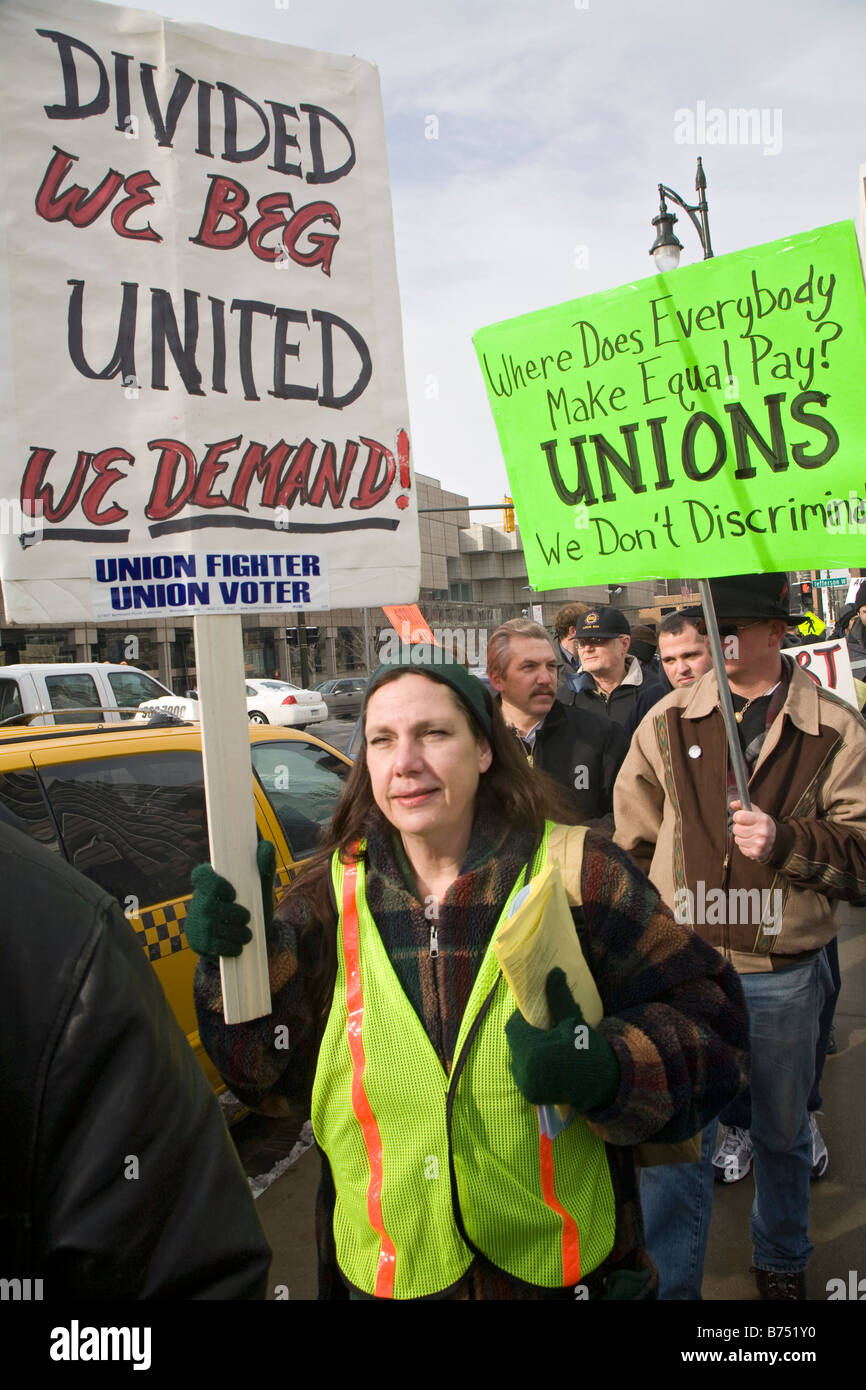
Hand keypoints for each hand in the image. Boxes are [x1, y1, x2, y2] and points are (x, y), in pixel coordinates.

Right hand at [186, 840, 275, 960]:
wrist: (250, 941)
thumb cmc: (253, 907)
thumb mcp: (261, 888)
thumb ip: (265, 867)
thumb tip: (265, 846)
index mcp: (212, 883)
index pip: (201, 875)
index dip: (214, 883)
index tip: (233, 893)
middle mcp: (200, 901)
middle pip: (209, 905)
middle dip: (232, 913)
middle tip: (247, 917)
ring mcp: (197, 923)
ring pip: (211, 926)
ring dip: (234, 932)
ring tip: (247, 934)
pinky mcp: (199, 942)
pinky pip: (211, 945)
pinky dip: (229, 946)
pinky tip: (238, 946)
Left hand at [505, 968, 618, 1112]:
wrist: (602, 1085)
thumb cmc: (588, 1050)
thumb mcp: (573, 1021)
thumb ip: (558, 998)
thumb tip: (554, 972)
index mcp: (532, 1050)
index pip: (514, 1026)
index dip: (522, 1017)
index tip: (535, 1013)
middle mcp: (524, 1070)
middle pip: (515, 1042)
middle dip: (525, 1032)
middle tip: (540, 1025)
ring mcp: (525, 1084)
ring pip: (517, 1057)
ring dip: (526, 1048)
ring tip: (544, 1042)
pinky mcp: (530, 1094)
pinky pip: (522, 1072)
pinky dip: (530, 1064)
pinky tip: (545, 1059)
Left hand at [729, 801, 776, 862]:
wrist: (776, 841)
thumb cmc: (763, 824)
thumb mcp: (757, 812)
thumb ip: (743, 805)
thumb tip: (732, 804)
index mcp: (763, 819)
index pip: (739, 816)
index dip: (738, 817)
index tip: (741, 818)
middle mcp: (763, 831)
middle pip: (736, 829)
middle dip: (739, 828)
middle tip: (746, 828)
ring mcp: (760, 843)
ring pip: (737, 839)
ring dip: (741, 838)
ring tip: (750, 836)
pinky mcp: (756, 852)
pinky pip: (740, 848)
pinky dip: (744, 846)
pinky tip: (751, 843)